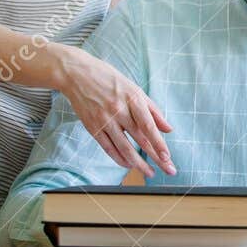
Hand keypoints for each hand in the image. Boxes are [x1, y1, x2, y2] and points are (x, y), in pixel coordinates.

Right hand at [49, 45, 175, 177]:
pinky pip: (108, 148)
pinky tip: (129, 165)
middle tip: (168, 170)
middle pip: (140, 139)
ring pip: (124, 148)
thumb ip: (153, 110)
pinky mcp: (92, 127)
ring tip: (149, 172)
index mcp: (133, 99)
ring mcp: (105, 120)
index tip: (168, 157)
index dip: (159, 143)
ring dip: (138, 164)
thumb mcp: (135, 89)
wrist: (77, 74)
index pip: (149, 126)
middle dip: (156, 157)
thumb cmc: (110, 80)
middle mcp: (119, 110)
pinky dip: (119, 159)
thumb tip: (168, 128)